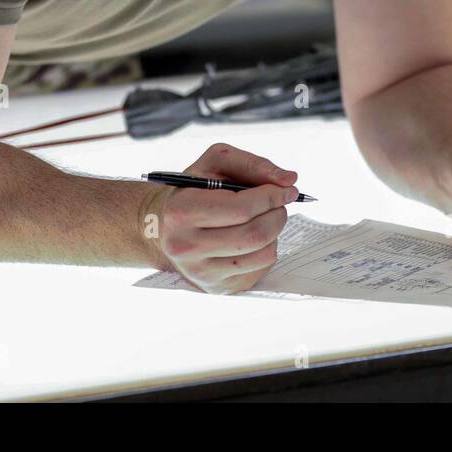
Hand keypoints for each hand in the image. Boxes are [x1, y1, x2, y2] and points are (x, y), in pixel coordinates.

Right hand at [143, 142, 298, 293]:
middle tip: (280, 203)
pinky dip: (268, 249)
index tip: (285, 189)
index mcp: (181, 212)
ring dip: (275, 232)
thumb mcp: (214, 163)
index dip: (272, 196)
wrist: (162, 226)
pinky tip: (254, 238)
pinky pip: (261, 269)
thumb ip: (252, 164)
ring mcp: (201, 272)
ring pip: (263, 254)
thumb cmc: (193, 190)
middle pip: (255, 235)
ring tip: (265, 218)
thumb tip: (288, 180)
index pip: (241, 209)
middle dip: (278, 214)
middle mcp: (187, 247)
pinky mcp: (217, 287)